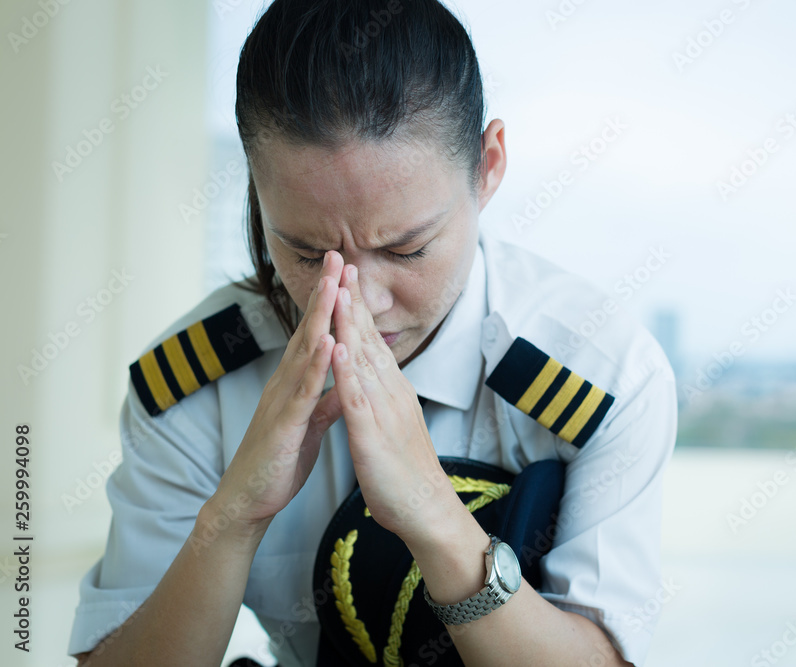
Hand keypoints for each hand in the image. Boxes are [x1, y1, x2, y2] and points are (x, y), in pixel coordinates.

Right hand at [208, 251, 344, 531]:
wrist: (249, 499)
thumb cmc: (280, 459)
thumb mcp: (310, 424)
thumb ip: (325, 399)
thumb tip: (343, 379)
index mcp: (294, 382)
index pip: (315, 333)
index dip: (329, 302)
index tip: (343, 269)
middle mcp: (285, 383)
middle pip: (308, 329)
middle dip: (323, 292)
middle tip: (336, 255)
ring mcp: (282, 400)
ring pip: (304, 351)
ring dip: (319, 316)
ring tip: (333, 284)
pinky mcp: (284, 423)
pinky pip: (303, 390)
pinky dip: (317, 365)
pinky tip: (329, 343)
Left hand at [329, 264, 461, 540]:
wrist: (425, 508)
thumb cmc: (405, 471)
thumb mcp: (391, 423)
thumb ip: (381, 397)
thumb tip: (372, 376)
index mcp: (392, 390)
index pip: (373, 341)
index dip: (359, 309)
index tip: (348, 278)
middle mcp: (391, 392)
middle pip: (370, 339)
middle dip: (355, 302)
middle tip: (344, 265)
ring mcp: (383, 410)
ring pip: (364, 360)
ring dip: (350, 325)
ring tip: (339, 292)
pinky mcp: (373, 434)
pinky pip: (357, 398)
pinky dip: (346, 371)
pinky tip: (337, 349)